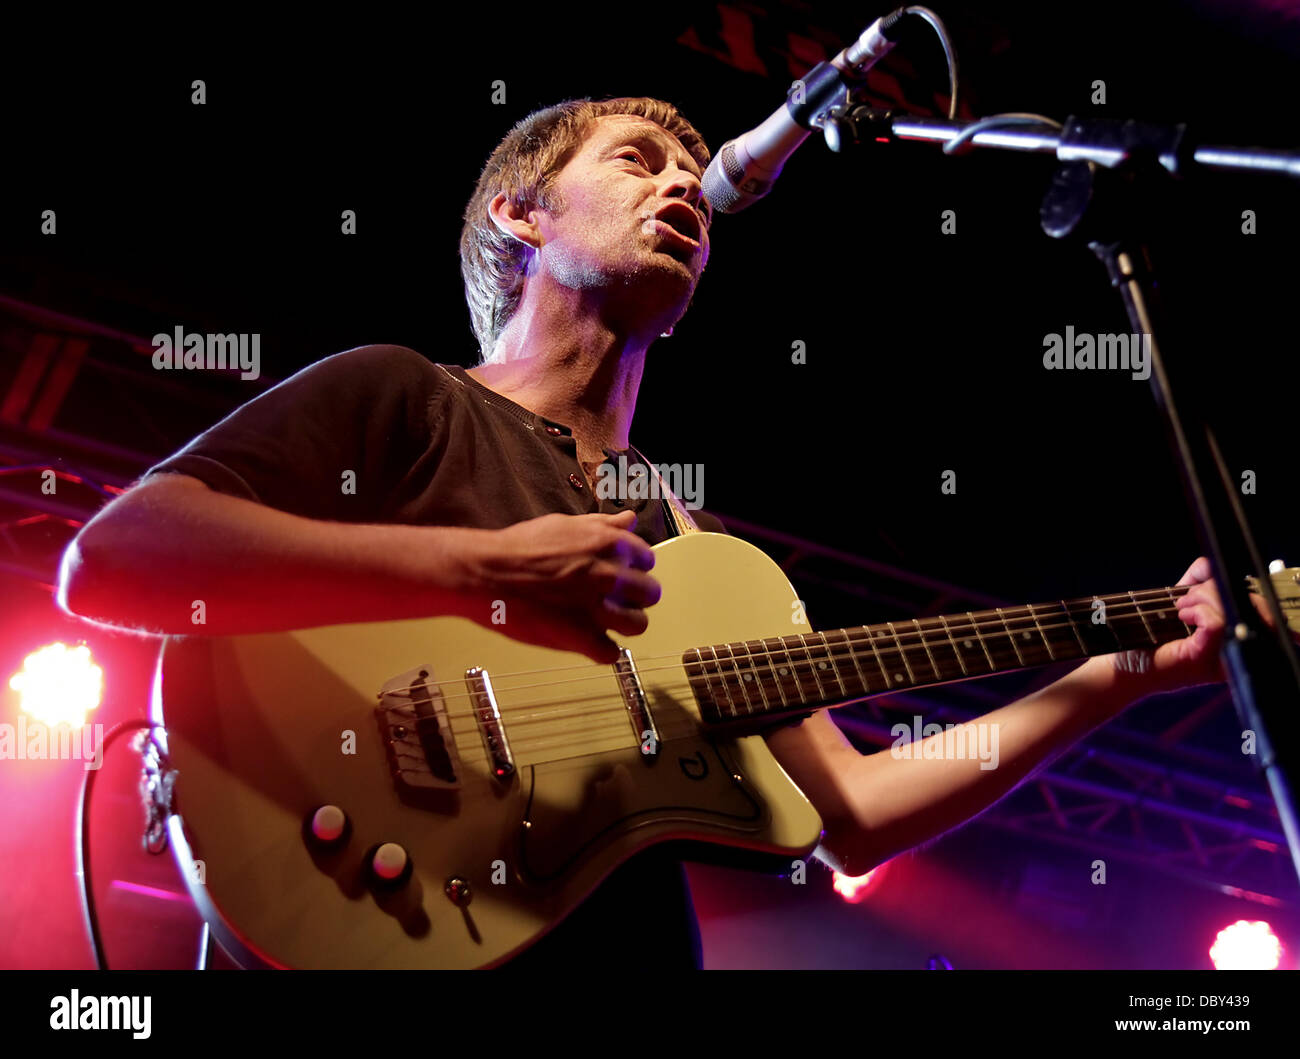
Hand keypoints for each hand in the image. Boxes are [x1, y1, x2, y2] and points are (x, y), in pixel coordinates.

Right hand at [457, 510, 659, 663]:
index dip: (633, 568)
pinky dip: (600, 650)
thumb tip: (629, 521)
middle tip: (611, 599)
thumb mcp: (564, 525)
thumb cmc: (519, 547)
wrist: (485, 573)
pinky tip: (586, 641)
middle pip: (649, 594)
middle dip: (633, 597)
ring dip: (623, 625)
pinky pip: (611, 653)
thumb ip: (602, 525)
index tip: (619, 574)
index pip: (647, 560)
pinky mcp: (582, 637)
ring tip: (602, 622)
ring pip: (638, 625)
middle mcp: (610, 575)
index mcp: (609, 544)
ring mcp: (598, 608)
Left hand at [1110, 555, 1282, 695]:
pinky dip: (1199, 610)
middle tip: (1187, 598)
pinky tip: (1184, 616)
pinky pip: (1216, 623)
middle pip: (1250, 604)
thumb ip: (1197, 581)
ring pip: (1233, 610)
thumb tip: (1210, 565)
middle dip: (1217, 588)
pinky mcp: (1203, 659)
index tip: (1206, 586)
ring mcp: (1222, 657)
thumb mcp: (1179, 600)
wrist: (1125, 665)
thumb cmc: (1151, 638)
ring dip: (1204, 597)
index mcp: (1234, 635)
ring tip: (1182, 607)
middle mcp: (1235, 648)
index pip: (1258, 605)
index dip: (1235, 587)